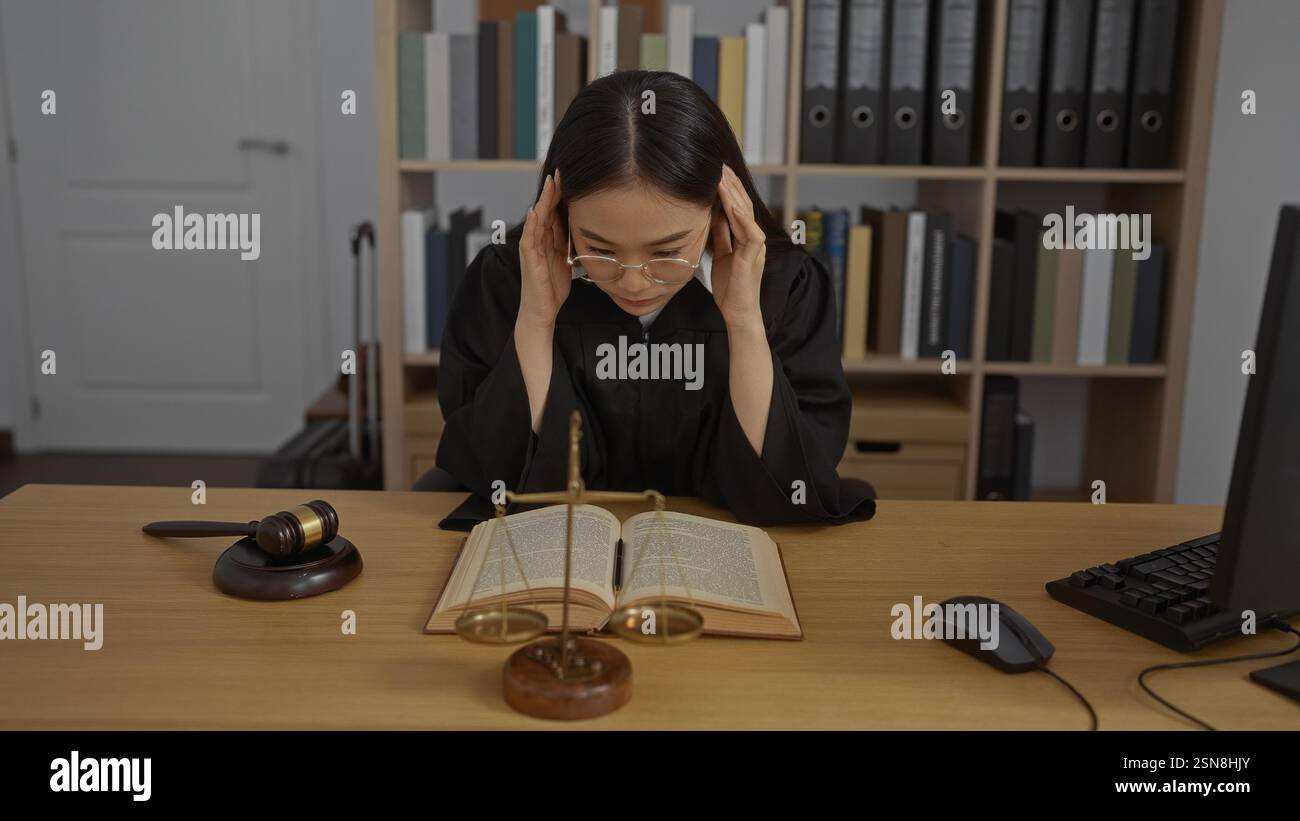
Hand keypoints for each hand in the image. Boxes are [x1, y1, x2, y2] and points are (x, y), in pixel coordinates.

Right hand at [517, 170, 570, 329]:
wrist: (542, 312)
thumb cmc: (552, 289)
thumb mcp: (566, 261)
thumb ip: (568, 243)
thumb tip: (582, 228)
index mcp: (548, 240)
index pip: (554, 212)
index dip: (560, 195)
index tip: (568, 178)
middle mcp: (538, 241)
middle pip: (545, 210)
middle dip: (552, 191)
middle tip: (559, 172)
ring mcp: (531, 249)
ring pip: (537, 220)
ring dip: (542, 201)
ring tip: (549, 184)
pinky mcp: (528, 260)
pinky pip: (529, 240)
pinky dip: (532, 225)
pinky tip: (536, 212)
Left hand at [710, 164, 766, 328]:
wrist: (738, 312)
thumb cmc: (730, 288)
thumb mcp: (721, 254)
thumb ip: (721, 234)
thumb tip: (712, 214)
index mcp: (746, 237)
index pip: (738, 207)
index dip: (729, 189)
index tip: (718, 173)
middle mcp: (754, 238)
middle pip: (744, 205)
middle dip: (731, 185)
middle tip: (720, 166)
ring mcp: (756, 247)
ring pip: (747, 214)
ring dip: (734, 195)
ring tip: (722, 178)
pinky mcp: (753, 257)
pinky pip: (750, 232)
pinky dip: (741, 217)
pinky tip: (731, 204)